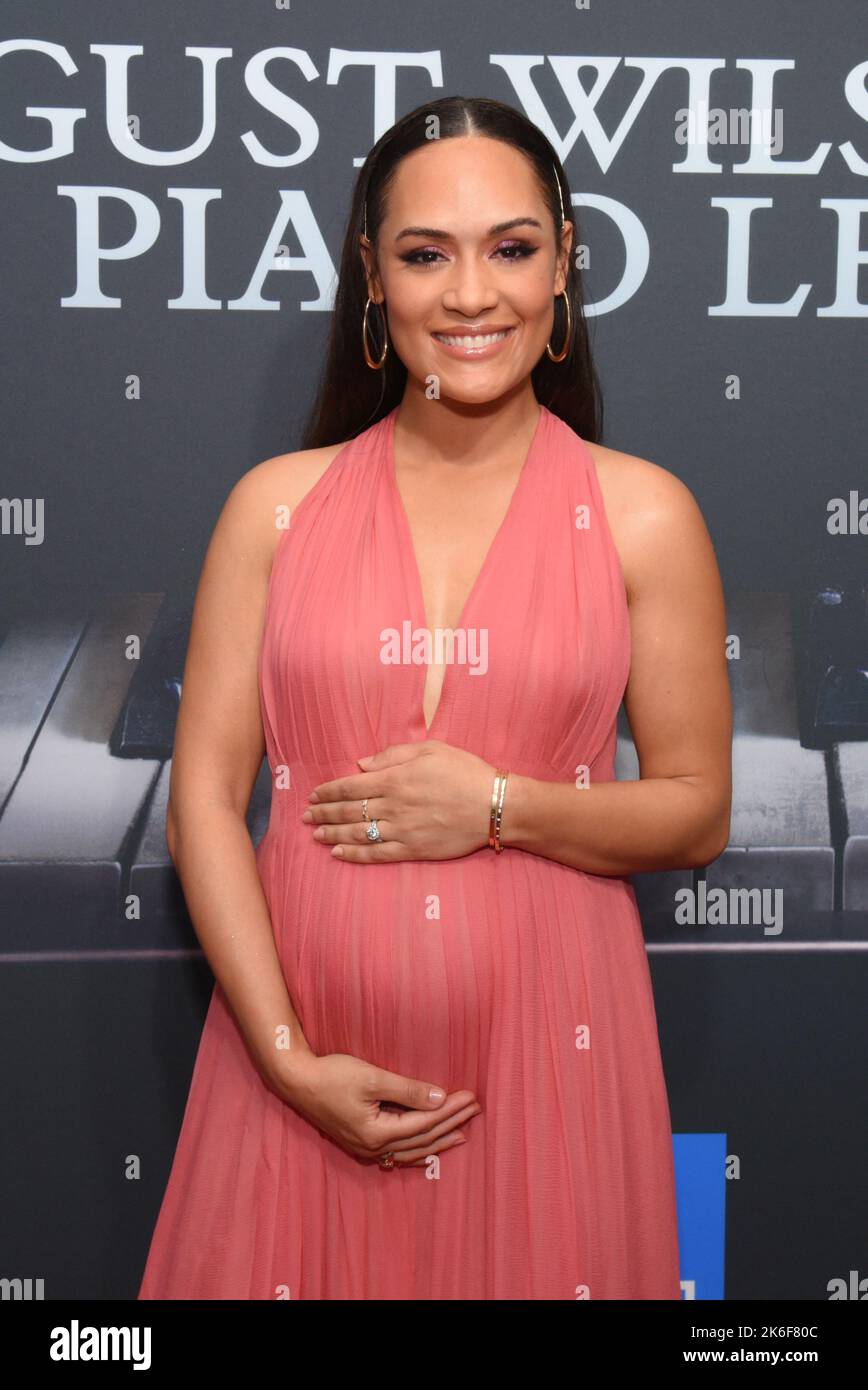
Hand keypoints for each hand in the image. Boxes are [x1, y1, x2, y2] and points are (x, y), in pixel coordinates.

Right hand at [273, 1051, 481, 1166]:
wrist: (296, 1081)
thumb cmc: (332, 1075)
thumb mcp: (373, 1078)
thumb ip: (407, 1090)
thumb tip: (439, 1098)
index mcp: (377, 1133)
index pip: (424, 1122)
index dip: (450, 1110)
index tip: (471, 1097)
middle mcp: (373, 1148)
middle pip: (422, 1138)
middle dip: (451, 1123)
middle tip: (475, 1109)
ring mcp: (366, 1149)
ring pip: (412, 1149)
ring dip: (438, 1140)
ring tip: (461, 1133)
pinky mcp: (360, 1142)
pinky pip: (398, 1152)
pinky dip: (417, 1149)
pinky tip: (427, 1148)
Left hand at [303, 740, 493, 861]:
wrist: (494, 805)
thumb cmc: (465, 771)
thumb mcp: (430, 749)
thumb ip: (393, 754)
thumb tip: (361, 763)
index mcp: (395, 778)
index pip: (351, 786)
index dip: (328, 791)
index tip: (313, 794)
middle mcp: (393, 806)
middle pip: (349, 811)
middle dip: (323, 813)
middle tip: (305, 815)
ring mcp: (402, 831)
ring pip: (357, 834)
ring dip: (332, 834)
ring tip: (315, 834)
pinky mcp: (413, 850)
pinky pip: (377, 855)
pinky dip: (354, 855)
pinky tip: (338, 854)